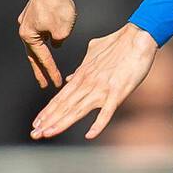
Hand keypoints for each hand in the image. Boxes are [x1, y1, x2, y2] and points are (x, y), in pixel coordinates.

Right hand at [18, 0, 77, 88]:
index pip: (42, 58)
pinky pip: (40, 29)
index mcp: (28, 35)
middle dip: (40, 69)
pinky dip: (45, 38)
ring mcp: (28, 18)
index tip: (56, 83)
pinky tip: (50, 40)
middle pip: (33, 53)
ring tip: (47, 65)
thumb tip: (56, 43)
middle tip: (43, 84)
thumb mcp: (63, 32)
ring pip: (36, 40)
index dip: (51, 72)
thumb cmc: (58, 5)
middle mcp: (24, 27)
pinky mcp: (35, 10)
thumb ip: (59, 42)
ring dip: (42, 52)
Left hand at [31, 23, 157, 140]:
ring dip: (61, 123)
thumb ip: (81, 67)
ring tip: (47, 134)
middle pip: (64, 106)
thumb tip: (70, 78)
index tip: (37, 123)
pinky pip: (107, 112)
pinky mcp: (118, 92)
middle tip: (34, 134)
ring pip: (77, 109)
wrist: (138, 37)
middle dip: (48, 121)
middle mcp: (88, 83)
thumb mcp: (93, 53)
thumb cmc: (118, 43)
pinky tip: (89, 135)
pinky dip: (98, 124)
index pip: (60, 97)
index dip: (48, 111)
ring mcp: (102, 88)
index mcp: (82, 75)